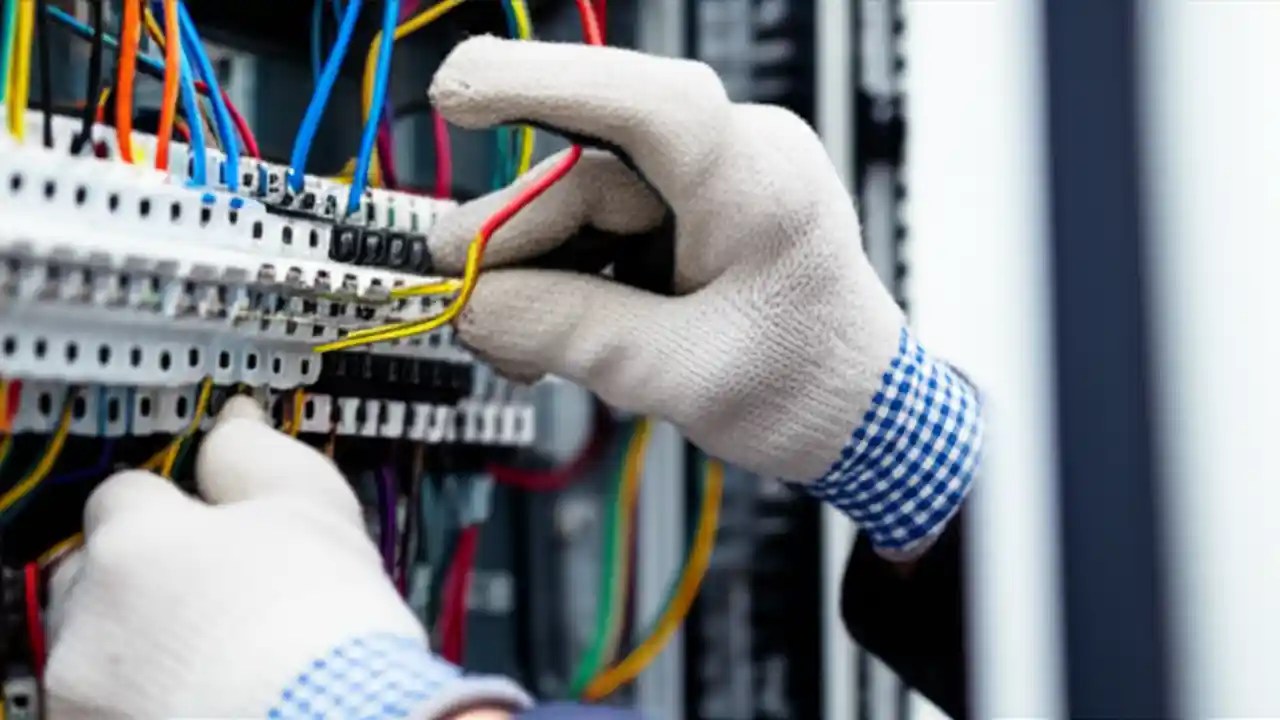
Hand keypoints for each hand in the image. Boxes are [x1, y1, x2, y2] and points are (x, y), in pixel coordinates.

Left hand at [44, 398, 527, 718]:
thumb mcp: (311, 506)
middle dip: (147, 575)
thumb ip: (256, 454)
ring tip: (224, 653)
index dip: (176, 506)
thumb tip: (239, 420)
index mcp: (136, 538)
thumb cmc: (325, 625)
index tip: (212, 524)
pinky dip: (147, 695)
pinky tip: (211, 693)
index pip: (126, 493)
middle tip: (222, 591)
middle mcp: (92, 612)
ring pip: (101, 643)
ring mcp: (88, 687)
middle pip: (99, 570)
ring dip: (145, 639)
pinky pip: (112, 699)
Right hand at [429, 38, 982, 556]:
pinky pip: (603, 225)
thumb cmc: (803, 388)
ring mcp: (711, 181)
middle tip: (458, 297)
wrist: (860, 411)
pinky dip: (566, 276)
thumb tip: (471, 300)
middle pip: (589, 172)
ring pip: (583, 203)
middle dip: (516, 238)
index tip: (454, 92)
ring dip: (537, 272)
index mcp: (757, 186)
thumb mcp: (676, 375)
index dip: (543, 83)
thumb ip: (567, 330)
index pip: (649, 105)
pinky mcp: (690, 209)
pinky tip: (549, 332)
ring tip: (517, 349)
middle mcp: (735, 159)